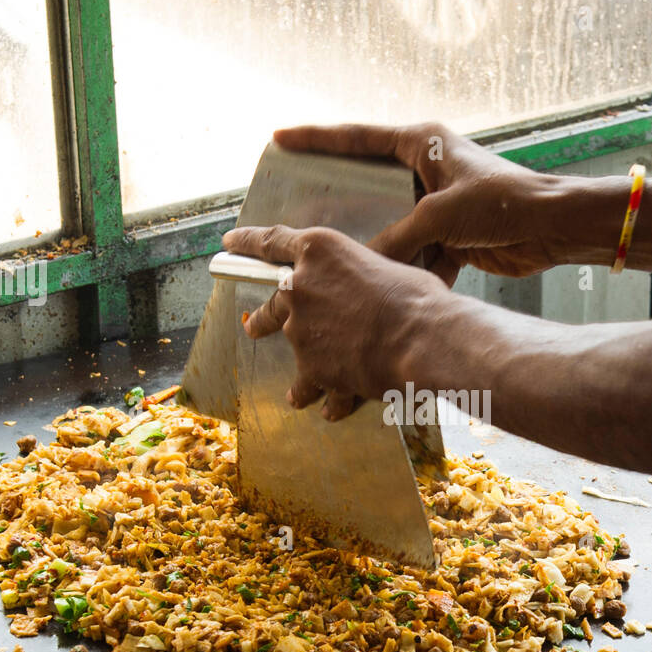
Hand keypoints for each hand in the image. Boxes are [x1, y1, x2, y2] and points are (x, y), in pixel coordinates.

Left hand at [220, 224, 442, 419]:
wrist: (423, 338)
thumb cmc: (417, 298)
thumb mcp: (385, 268)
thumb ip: (356, 279)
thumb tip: (361, 296)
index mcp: (319, 252)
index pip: (270, 241)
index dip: (246, 243)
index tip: (228, 244)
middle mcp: (299, 287)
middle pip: (272, 304)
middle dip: (262, 319)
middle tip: (254, 327)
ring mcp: (301, 331)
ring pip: (295, 353)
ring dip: (301, 372)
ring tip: (300, 393)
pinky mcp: (313, 368)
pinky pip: (316, 387)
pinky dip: (327, 399)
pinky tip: (332, 410)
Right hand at [273, 122, 565, 283]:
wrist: (555, 229)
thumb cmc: (504, 202)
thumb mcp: (440, 216)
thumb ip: (398, 238)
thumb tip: (364, 265)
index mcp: (422, 144)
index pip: (358, 138)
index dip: (316, 140)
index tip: (279, 139)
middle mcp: (427, 170)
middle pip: (370, 186)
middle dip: (343, 205)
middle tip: (298, 212)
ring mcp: (438, 205)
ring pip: (393, 229)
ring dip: (379, 251)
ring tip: (341, 266)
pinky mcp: (451, 237)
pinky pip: (416, 255)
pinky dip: (409, 272)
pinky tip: (388, 291)